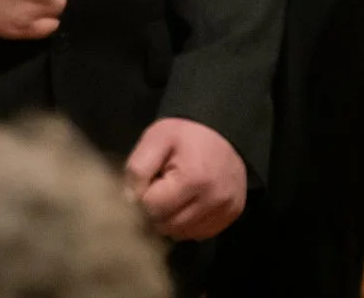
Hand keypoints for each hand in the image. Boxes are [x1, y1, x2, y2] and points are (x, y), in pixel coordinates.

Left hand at [124, 117, 246, 240]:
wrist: (225, 129)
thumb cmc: (186, 134)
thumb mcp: (155, 139)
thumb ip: (137, 169)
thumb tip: (130, 201)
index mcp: (194, 179)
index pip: (152, 208)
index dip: (145, 195)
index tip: (151, 182)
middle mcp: (214, 200)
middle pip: (167, 226)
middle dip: (157, 211)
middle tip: (162, 190)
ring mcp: (225, 209)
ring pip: (182, 234)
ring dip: (172, 220)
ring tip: (175, 197)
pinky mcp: (232, 214)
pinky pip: (199, 234)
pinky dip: (189, 224)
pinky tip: (189, 204)